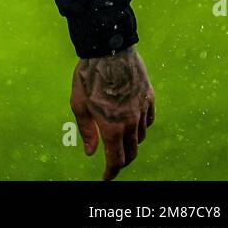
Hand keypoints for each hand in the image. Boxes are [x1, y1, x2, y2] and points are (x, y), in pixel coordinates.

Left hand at [70, 46, 154, 179]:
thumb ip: (86, 131)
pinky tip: (131, 123)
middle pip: (131, 153)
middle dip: (121, 162)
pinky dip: (140, 127)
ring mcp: (142, 111)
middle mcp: (131, 123)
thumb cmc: (88, 75)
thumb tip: (90, 152)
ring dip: (131, 143)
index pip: (116, 160)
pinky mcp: (149, 99)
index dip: (111, 172)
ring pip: (140, 138)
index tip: (106, 178)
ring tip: (119, 139)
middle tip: (112, 162)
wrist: (109, 50)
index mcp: (112, 126)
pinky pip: (148, 121)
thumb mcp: (78, 104)